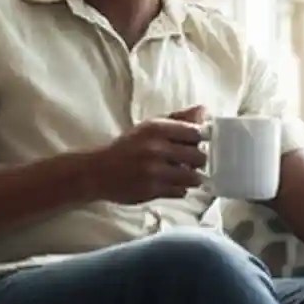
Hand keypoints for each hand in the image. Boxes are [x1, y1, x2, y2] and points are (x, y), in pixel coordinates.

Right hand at [86, 106, 207, 203]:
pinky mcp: (153, 191)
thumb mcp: (149, 127)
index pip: (196, 132)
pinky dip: (179, 189)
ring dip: (191, 177)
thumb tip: (204, 111)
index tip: (198, 142)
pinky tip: (170, 183)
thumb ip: (178, 119)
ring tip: (182, 174)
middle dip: (197, 160)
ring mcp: (155, 172)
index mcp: (156, 128)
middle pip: (199, 157)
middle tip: (190, 161)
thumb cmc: (127, 147)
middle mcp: (157, 149)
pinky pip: (181, 192)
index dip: (202, 139)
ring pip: (194, 178)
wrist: (98, 172)